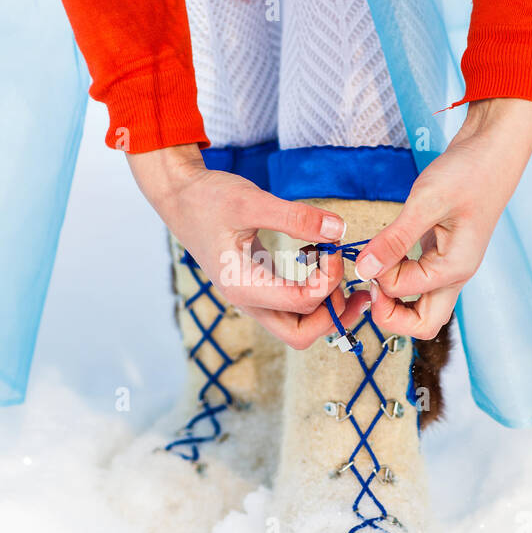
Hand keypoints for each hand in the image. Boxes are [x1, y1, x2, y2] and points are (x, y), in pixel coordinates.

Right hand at [127, 144, 371, 347]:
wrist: (180, 197)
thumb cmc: (208, 199)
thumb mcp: (251, 201)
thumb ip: (296, 217)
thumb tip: (339, 229)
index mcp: (244, 287)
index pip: (303, 303)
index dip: (329, 278)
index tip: (332, 246)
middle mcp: (248, 301)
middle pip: (301, 335)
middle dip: (334, 315)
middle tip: (351, 283)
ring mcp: (253, 297)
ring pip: (298, 326)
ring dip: (325, 307)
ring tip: (337, 269)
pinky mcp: (258, 286)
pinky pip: (292, 306)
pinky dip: (314, 294)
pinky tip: (320, 262)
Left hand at [353, 98, 531, 338]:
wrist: (493, 149)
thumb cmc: (469, 172)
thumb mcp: (426, 202)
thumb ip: (394, 240)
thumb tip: (363, 269)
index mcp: (455, 268)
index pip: (404, 292)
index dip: (379, 276)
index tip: (367, 252)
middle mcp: (455, 275)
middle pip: (422, 324)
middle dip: (390, 315)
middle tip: (369, 283)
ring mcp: (449, 268)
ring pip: (421, 307)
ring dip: (394, 297)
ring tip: (376, 265)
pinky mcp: (442, 255)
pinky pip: (418, 283)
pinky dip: (398, 277)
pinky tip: (387, 253)